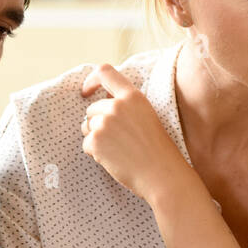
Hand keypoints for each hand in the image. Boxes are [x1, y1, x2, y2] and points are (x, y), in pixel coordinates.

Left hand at [80, 63, 190, 201]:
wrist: (161, 174)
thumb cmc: (157, 149)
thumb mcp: (146, 116)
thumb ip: (126, 105)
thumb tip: (100, 101)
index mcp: (132, 97)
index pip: (105, 72)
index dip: (91, 81)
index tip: (86, 92)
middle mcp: (116, 106)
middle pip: (91, 109)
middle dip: (97, 123)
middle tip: (117, 140)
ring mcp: (104, 123)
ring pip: (87, 126)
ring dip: (96, 138)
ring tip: (118, 149)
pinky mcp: (95, 140)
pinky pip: (86, 144)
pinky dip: (96, 153)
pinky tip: (114, 158)